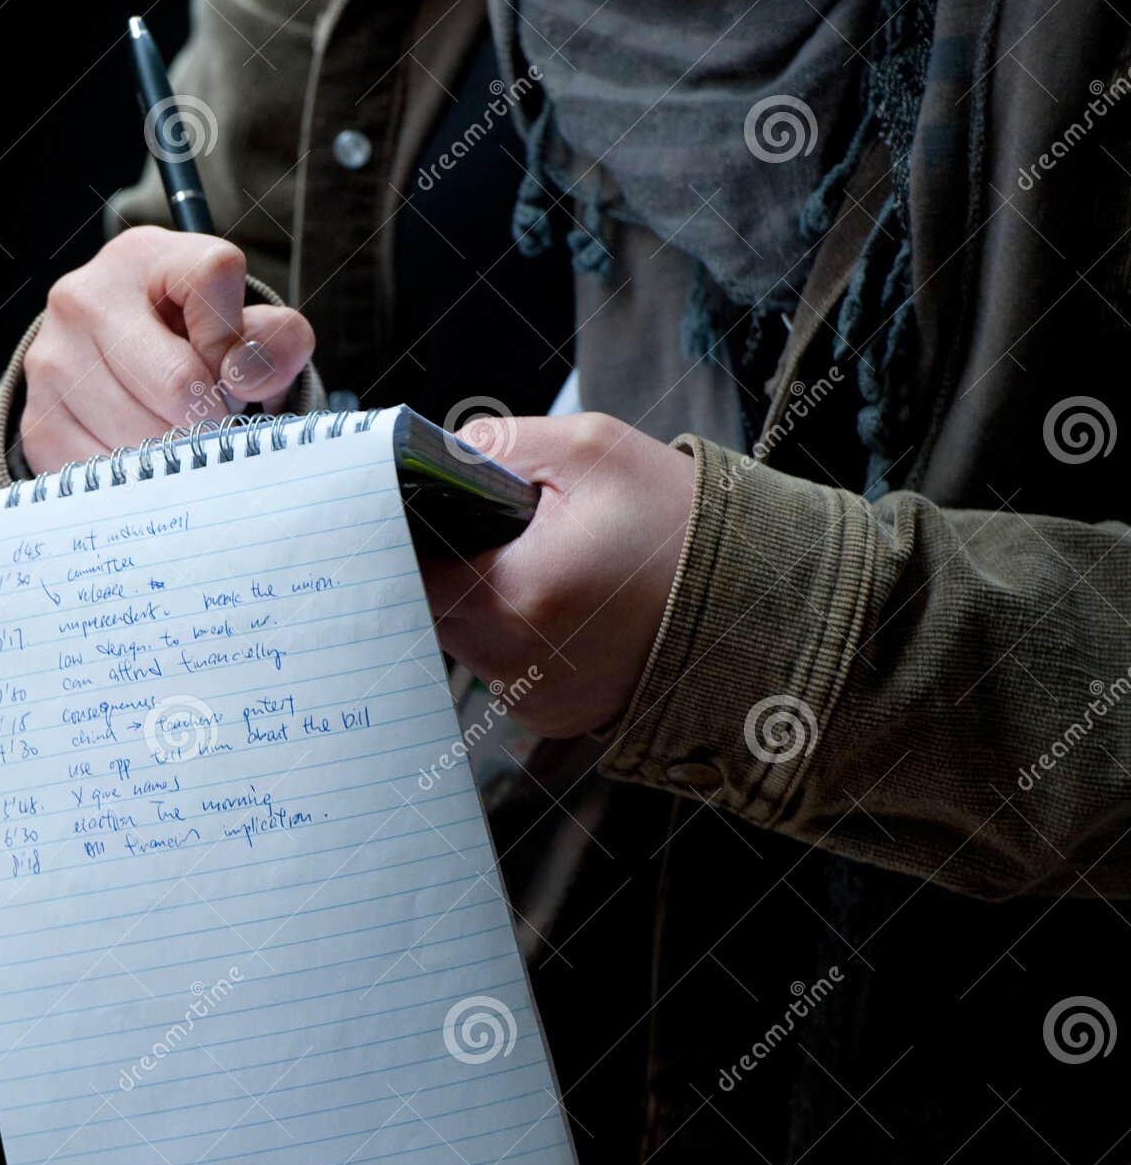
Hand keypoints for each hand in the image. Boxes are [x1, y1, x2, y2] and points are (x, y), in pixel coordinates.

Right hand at [19, 226, 314, 470]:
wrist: (121, 371)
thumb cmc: (194, 344)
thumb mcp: (247, 325)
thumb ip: (276, 340)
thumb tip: (249, 376)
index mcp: (142, 256)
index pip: (213, 278)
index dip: (243, 339)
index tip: (236, 367)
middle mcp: (83, 298)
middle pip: (180, 385)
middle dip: (215, 417)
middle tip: (214, 418)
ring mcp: (52, 362)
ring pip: (146, 439)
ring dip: (182, 456)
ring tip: (180, 435)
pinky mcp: (39, 425)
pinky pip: (112, 476)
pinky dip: (146, 483)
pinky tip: (151, 461)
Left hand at [420, 414, 696, 737]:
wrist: (762, 603)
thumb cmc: (682, 526)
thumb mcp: (590, 450)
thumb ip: (493, 448)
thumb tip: (431, 458)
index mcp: (516, 597)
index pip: (406, 570)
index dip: (402, 532)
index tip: (412, 507)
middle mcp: (514, 665)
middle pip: (429, 605)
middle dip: (449, 561)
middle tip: (493, 526)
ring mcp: (533, 701)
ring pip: (464, 637)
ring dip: (482, 597)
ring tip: (537, 560)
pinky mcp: (551, 716)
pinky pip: (503, 666)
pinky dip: (516, 631)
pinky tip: (561, 602)